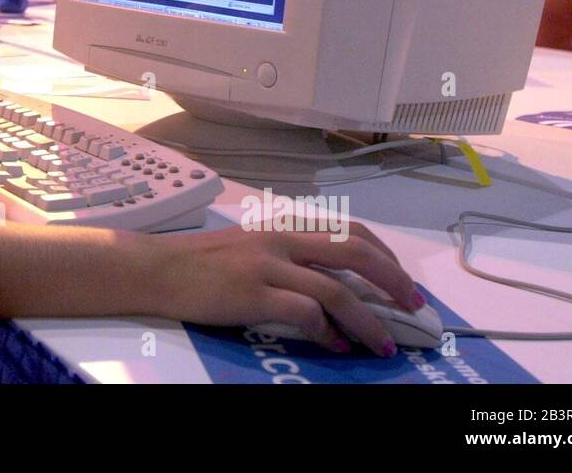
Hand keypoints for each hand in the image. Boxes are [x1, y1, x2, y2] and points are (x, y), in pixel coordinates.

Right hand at [148, 222, 422, 355]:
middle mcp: (281, 240)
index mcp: (284, 226)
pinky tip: (336, 346)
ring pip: (337, 291)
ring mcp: (268, 266)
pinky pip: (305, 314)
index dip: (384, 255)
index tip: (402, 280)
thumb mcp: (251, 248)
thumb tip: (331, 292)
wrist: (157, 268)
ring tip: (384, 344)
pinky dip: (328, 333)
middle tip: (415, 307)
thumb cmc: (200, 261)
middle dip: (393, 282)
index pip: (349, 230)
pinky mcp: (253, 294)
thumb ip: (289, 259)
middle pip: (355, 253)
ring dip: (369, 321)